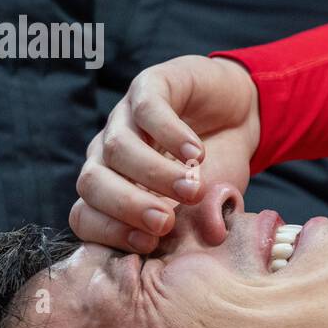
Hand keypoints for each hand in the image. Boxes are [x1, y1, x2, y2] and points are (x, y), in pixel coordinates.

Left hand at [70, 55, 260, 251]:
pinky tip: (198, 153)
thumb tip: (211, 235)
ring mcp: (126, 117)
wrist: (242, 116)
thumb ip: (203, 223)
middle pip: (91, 182)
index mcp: (114, 189)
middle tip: (165, 222)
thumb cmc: (219, 168)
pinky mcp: (151, 85)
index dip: (110, 232)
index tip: (149, 243)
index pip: (85, 216)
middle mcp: (109, 155)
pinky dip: (171, 134)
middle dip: (126, 206)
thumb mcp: (210, 205)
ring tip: (194, 189)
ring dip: (154, 174)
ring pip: (117, 147)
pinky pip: (147, 109)